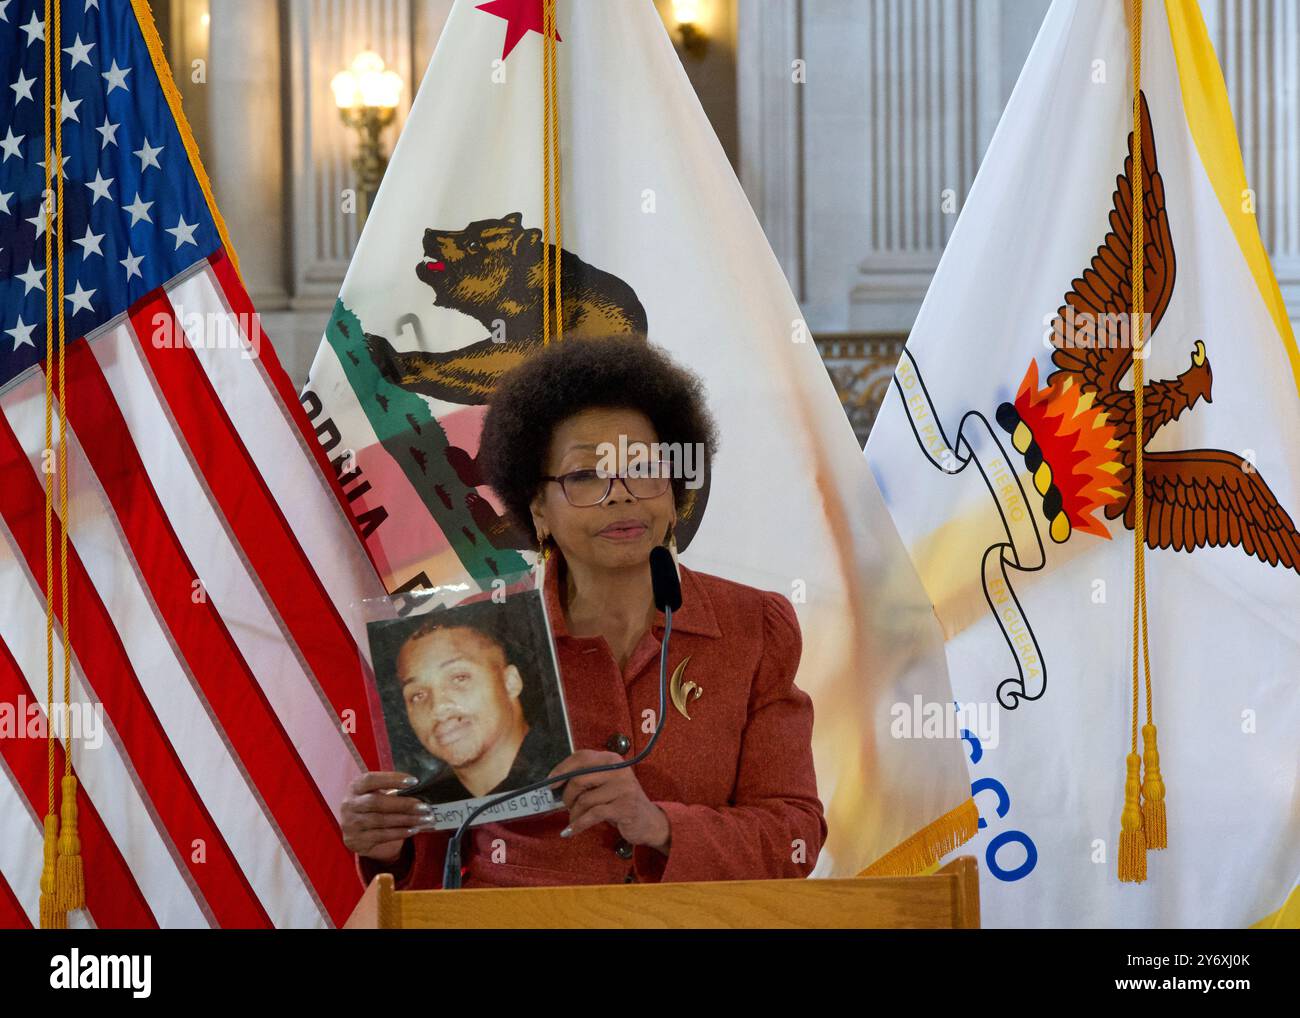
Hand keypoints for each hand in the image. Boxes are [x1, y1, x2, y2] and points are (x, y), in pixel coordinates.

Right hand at [341, 771, 431, 862]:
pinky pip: (381, 836)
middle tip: (424, 805)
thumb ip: (391, 789)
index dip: (392, 779)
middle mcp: (349, 805)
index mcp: (355, 787)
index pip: (371, 780)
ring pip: (380, 820)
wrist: (354, 829)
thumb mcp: (373, 793)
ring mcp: (350, 823)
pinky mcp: (356, 840)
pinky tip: (414, 829)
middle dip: (403, 804)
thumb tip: (419, 790)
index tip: (414, 781)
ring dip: (406, 819)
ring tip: (424, 818)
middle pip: (376, 802)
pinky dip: (400, 832)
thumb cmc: (370, 805)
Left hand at [547, 750, 670, 853]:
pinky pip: (592, 816)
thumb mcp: (606, 783)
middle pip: (579, 779)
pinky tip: (570, 831)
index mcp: (611, 759)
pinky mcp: (624, 808)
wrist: (649, 821)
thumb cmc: (621, 801)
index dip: (562, 769)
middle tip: (567, 806)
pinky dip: (578, 825)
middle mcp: (618, 770)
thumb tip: (555, 783)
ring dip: (574, 814)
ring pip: (584, 800)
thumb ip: (587, 778)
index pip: (581, 757)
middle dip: (567, 796)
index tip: (551, 782)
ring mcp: (623, 788)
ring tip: (574, 820)